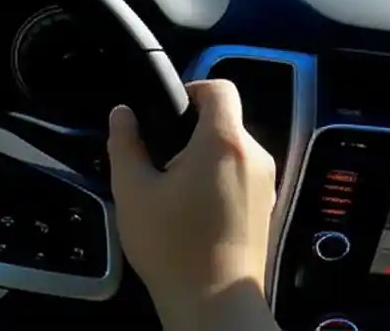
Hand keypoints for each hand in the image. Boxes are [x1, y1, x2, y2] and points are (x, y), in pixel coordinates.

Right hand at [108, 80, 278, 330]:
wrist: (213, 302)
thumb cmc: (172, 245)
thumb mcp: (132, 189)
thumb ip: (125, 143)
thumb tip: (123, 114)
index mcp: (223, 142)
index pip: (219, 88)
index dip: (192, 89)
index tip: (169, 113)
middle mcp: (254, 156)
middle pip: (225, 121)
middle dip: (192, 132)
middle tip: (160, 161)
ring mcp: (266, 184)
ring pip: (232, 151)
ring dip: (205, 159)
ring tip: (173, 191)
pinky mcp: (266, 207)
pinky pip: (241, 176)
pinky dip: (219, 181)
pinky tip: (194, 211)